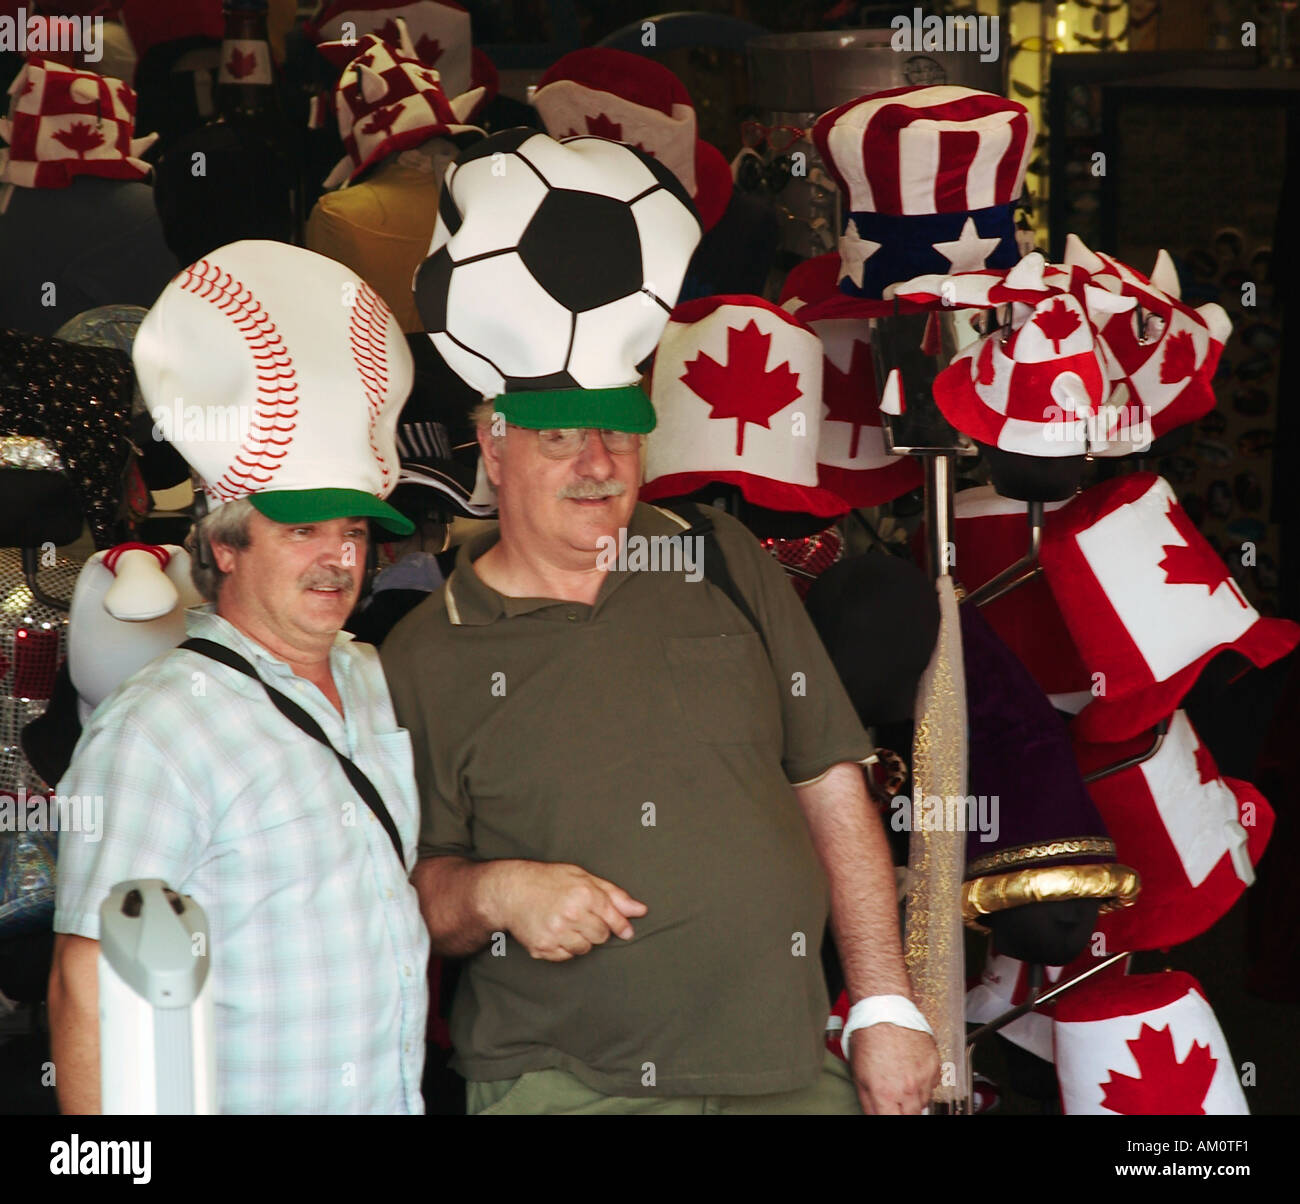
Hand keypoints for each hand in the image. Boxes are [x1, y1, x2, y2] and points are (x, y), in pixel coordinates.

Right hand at [496, 861, 646, 961]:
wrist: (510, 891)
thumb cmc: (549, 881)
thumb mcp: (582, 877)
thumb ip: (613, 894)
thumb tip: (640, 910)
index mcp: (583, 893)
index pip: (613, 918)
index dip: (621, 926)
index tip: (626, 931)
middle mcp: (571, 914)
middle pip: (601, 936)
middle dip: (596, 928)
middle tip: (582, 916)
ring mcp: (556, 933)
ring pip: (585, 949)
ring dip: (581, 939)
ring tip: (567, 923)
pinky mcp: (543, 947)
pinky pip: (566, 956)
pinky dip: (565, 947)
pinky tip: (556, 932)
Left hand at [849, 1022, 940, 1114]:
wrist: (885, 1009)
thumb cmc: (868, 1035)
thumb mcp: (858, 1074)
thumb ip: (868, 1102)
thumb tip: (874, 1114)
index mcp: (885, 1093)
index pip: (893, 1121)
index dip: (889, 1117)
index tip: (888, 1111)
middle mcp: (907, 1088)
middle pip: (913, 1116)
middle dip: (903, 1111)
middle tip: (895, 1099)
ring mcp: (923, 1077)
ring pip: (924, 1101)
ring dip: (914, 1097)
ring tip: (901, 1079)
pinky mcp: (934, 1065)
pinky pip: (933, 1084)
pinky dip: (924, 1082)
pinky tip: (912, 1069)